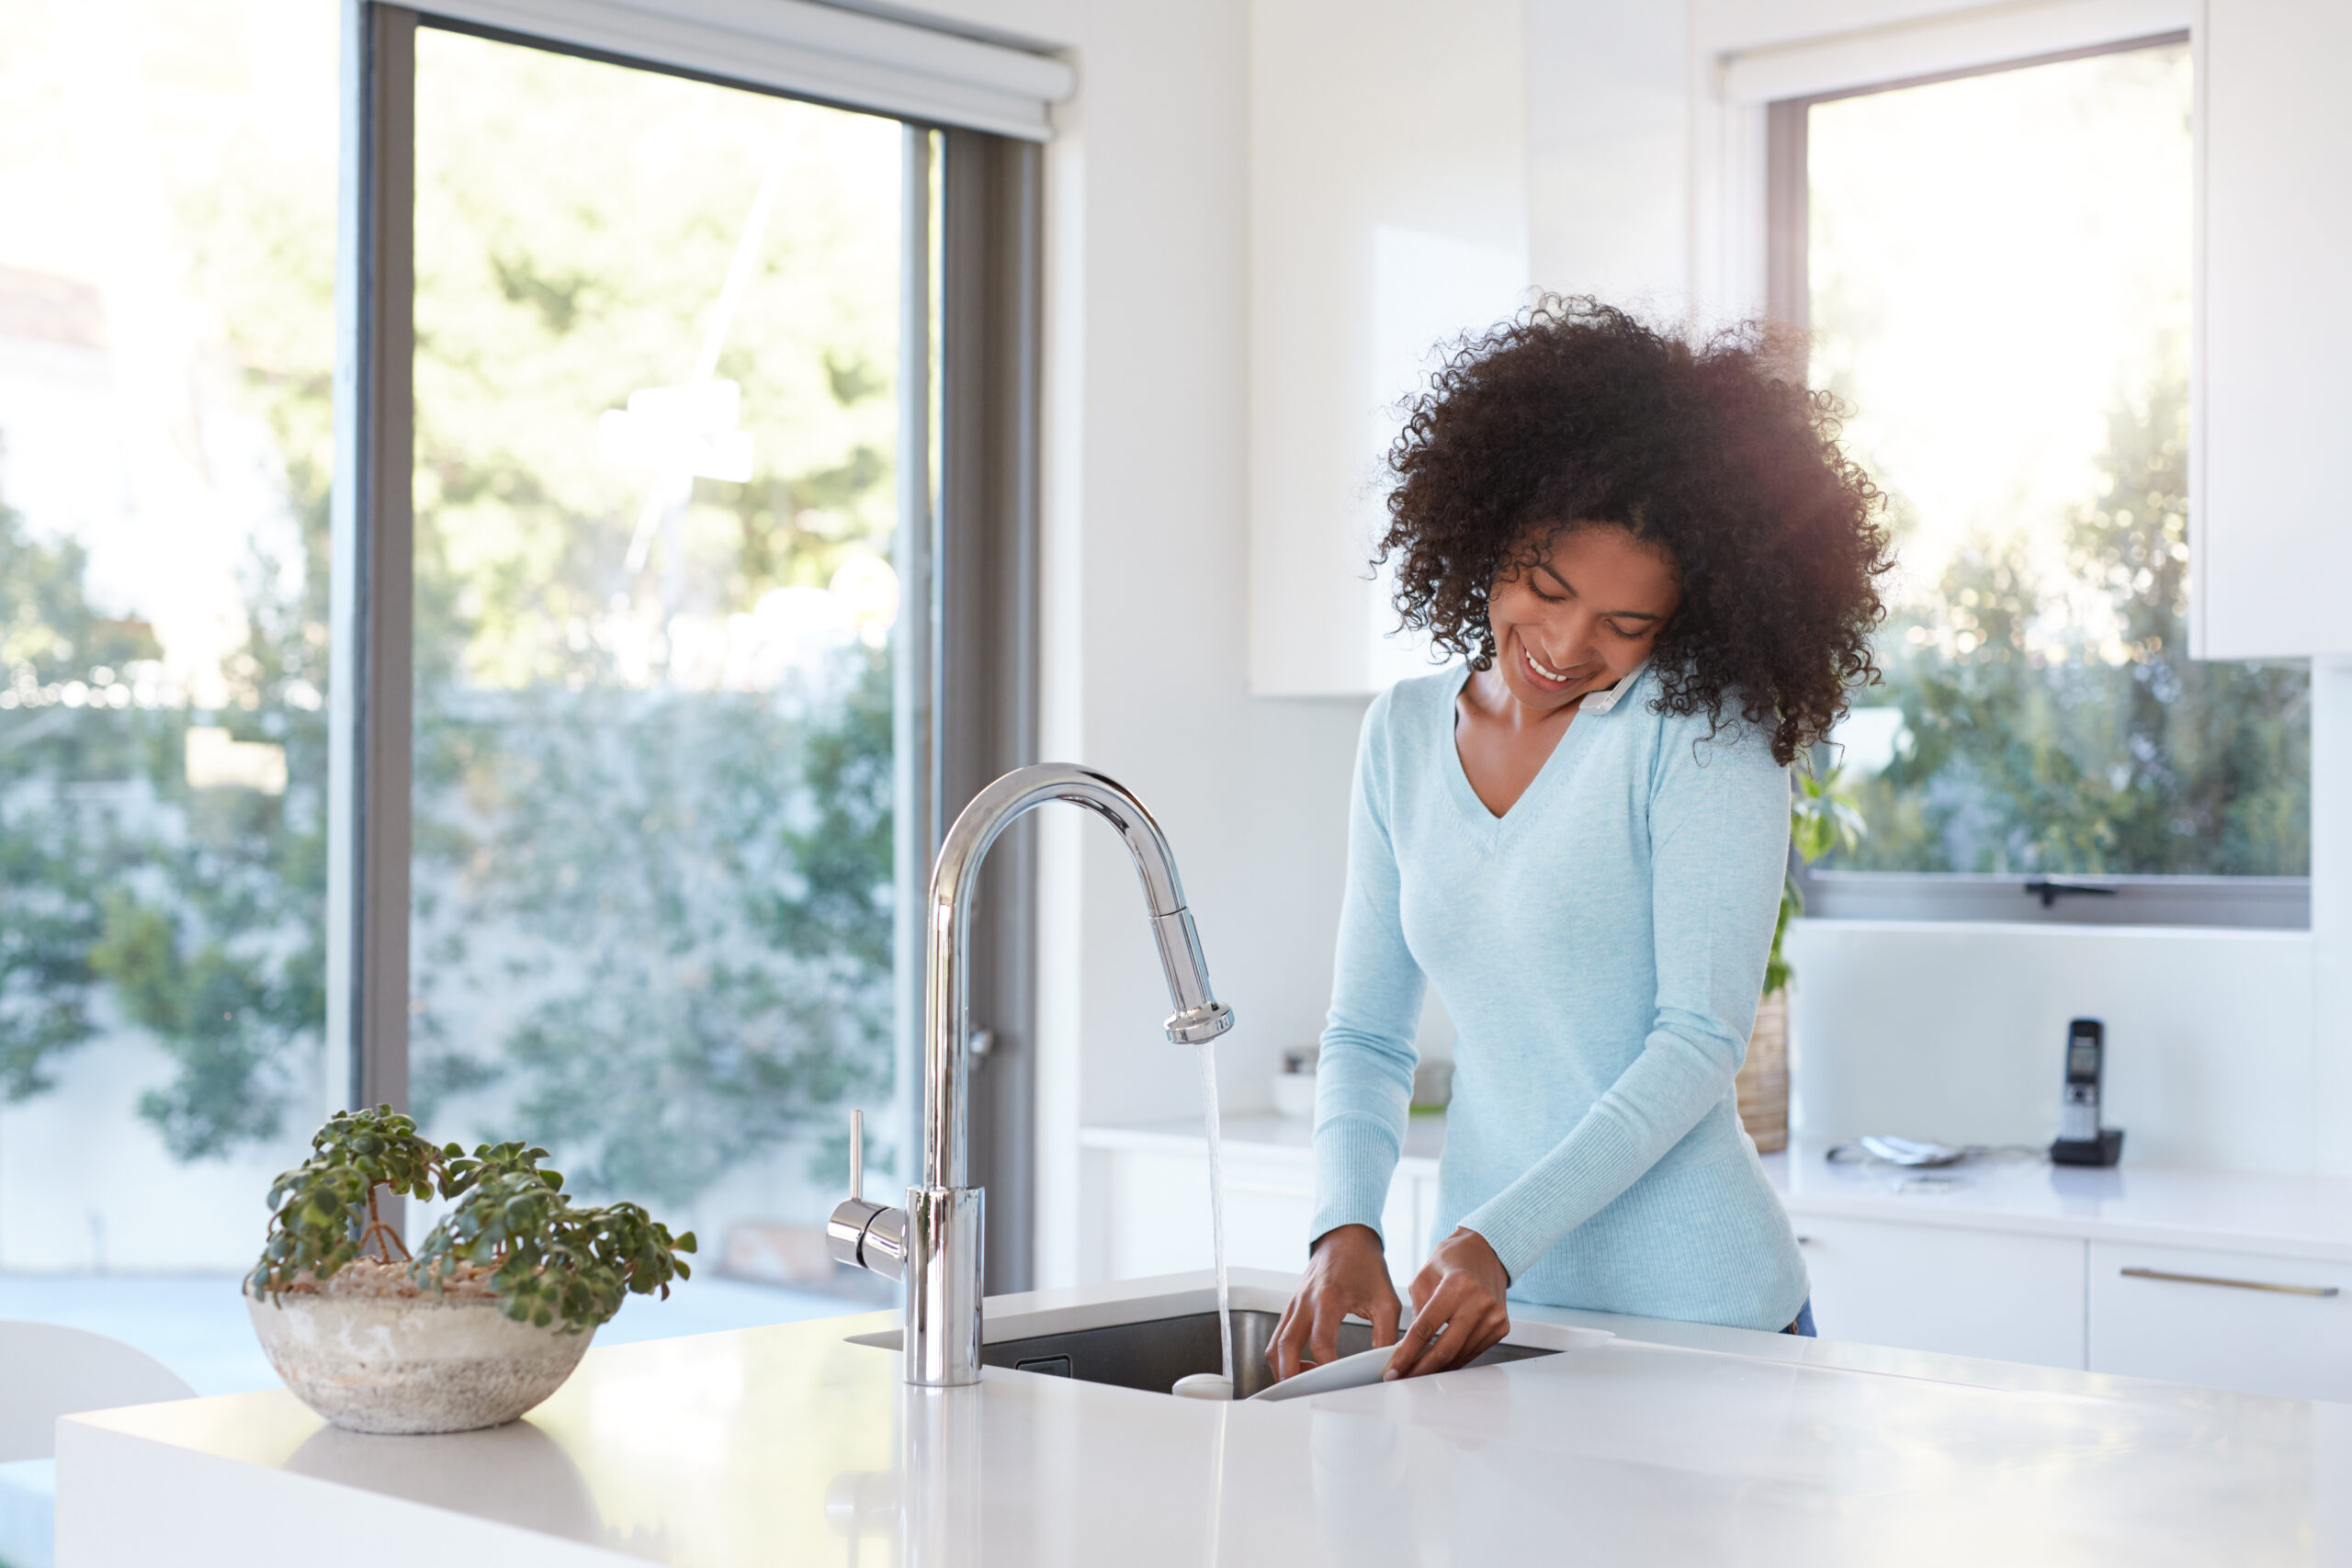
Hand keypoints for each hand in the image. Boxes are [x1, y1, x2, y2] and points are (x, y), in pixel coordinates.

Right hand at [1270, 1224, 1402, 1381]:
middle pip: (1284, 1346)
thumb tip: (1386, 1367)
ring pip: (1274, 1345)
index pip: (1320, 1342)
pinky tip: (1303, 1367)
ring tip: (1305, 1384)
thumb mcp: (1386, 1300)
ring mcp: (1293, 1304)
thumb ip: (1387, 1335)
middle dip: (1291, 1376)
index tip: (1342, 1381)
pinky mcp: (1290, 1307)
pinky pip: (1277, 1337)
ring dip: (1283, 1369)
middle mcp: (1305, 1301)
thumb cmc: (1366, 1267)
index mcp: (1328, 1298)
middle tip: (1305, 1395)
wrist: (1346, 1239)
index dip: (1328, 1366)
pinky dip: (1283, 1357)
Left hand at [1386, 1227, 1509, 1379]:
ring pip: (1460, 1355)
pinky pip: (1473, 1352)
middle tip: (1403, 1379)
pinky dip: (1454, 1360)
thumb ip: (1417, 1308)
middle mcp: (1480, 1302)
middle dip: (1420, 1369)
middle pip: (1445, 1349)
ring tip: (1417, 1374)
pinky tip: (1440, 1364)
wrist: (1488, 1252)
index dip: (1407, 1353)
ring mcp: (1494, 1317)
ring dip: (1437, 1369)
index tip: (1393, 1368)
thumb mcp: (1425, 1274)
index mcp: (1457, 1285)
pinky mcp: (1501, 1327)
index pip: (1426, 1328)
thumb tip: (1410, 1344)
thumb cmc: (1455, 1259)